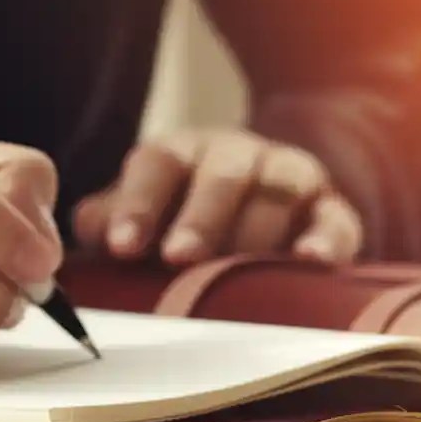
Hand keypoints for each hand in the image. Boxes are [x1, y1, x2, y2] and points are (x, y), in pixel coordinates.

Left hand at [71, 129, 361, 266]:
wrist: (268, 195)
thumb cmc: (188, 215)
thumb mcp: (146, 211)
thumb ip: (113, 220)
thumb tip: (85, 228)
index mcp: (184, 154)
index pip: (158, 164)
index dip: (138, 202)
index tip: (122, 246)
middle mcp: (238, 156)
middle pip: (221, 175)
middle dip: (199, 216)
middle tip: (178, 256)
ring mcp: (290, 178)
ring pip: (278, 190)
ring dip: (256, 229)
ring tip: (237, 267)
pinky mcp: (332, 210)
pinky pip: (335, 220)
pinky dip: (325, 239)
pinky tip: (309, 260)